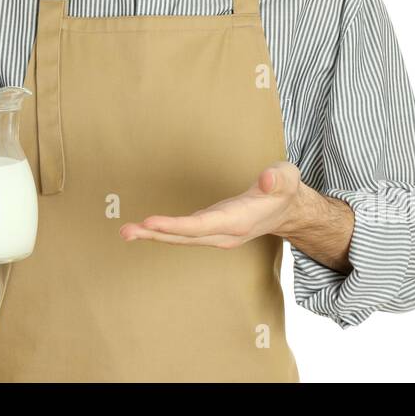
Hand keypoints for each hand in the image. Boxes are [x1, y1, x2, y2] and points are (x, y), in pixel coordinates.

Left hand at [119, 161, 302, 248]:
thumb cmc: (283, 189)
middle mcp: (226, 232)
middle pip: (187, 236)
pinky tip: (146, 228)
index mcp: (240, 220)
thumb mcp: (287, 177)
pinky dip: (164, 231)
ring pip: (183, 238)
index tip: (152, 222)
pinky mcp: (212, 230)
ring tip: (127, 231)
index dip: (178, 225)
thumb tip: (267, 180)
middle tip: (127, 231)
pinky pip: (184, 233)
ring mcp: (218, 234)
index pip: (204, 225)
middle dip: (156, 234)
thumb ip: (278, 178)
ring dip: (154, 235)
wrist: (288, 210)